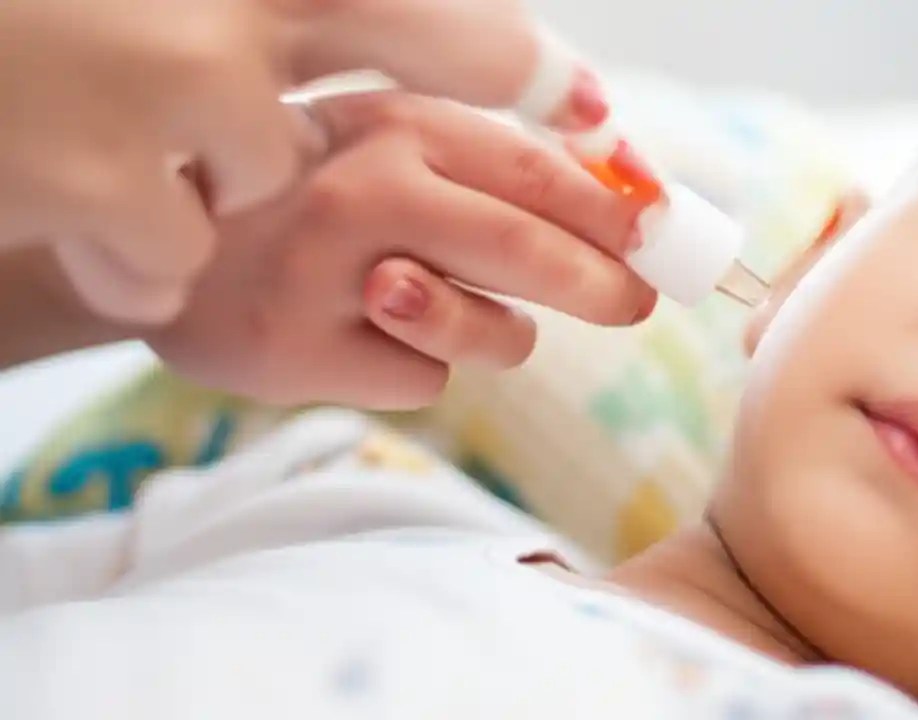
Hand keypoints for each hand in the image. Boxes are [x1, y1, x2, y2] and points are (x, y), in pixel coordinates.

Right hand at [0, 0, 599, 324]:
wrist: (169, 244)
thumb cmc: (310, 191)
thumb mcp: (391, 140)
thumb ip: (493, 161)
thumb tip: (629, 191)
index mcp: (398, 125)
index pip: (539, 173)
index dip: (620, 214)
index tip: (668, 242)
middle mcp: (361, 190)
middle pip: (525, 249)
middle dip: (602, 286)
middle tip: (633, 305)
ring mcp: (326, 276)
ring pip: (489, 334)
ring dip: (503, 335)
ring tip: (445, 307)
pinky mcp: (299, 354)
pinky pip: (424, 381)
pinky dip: (420, 367)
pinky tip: (364, 336)